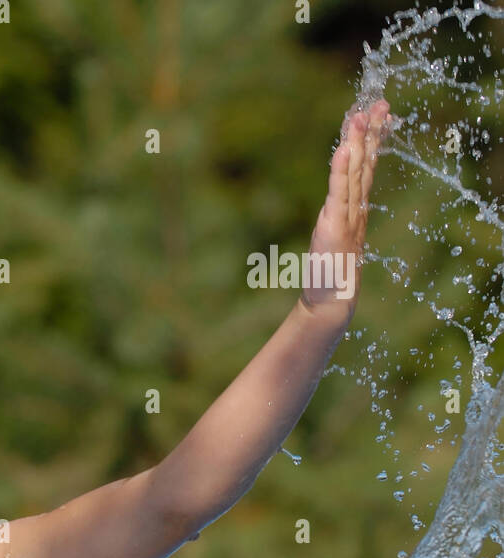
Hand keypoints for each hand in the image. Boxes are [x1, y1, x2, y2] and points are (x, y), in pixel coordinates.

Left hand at [302, 99, 393, 312]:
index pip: (365, 168)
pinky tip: (344, 149)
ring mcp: (347, 217)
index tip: (378, 113)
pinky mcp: (335, 226)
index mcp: (355, 209)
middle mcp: (355, 209)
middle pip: (366, 163)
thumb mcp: (333, 239)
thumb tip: (335, 208)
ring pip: (355, 173)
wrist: (330, 302)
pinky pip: (339, 194)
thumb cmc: (330, 274)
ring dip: (357, 143)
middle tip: (379, 103)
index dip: (372, 140)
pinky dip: (341, 171)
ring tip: (360, 115)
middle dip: (372, 132)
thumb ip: (337, 221)